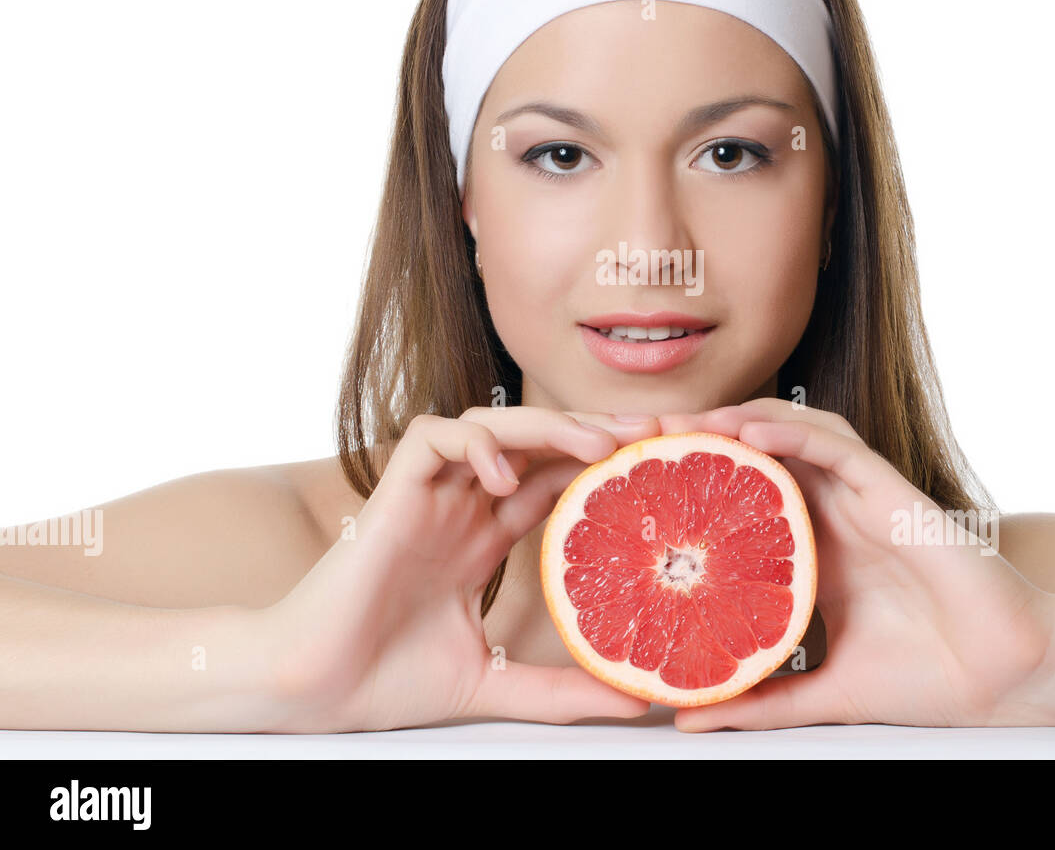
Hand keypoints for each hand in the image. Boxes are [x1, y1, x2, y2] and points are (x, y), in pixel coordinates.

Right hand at [261, 406, 660, 731]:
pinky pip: (435, 438)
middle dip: (597, 430)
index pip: (558, 482)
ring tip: (600, 444)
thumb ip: (561, 689)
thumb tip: (636, 703)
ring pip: (496, 427)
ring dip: (549, 426)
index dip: (607, 467)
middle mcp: (462, 506)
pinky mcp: (393, 490)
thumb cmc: (388, 679)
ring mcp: (430, 495)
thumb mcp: (497, 683)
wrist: (314, 690)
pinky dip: (475, 444)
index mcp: (484, 537)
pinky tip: (507, 478)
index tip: (665, 469)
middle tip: (658, 435)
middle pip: (540, 445)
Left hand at [657, 398, 1054, 729]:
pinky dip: (794, 433)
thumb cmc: (925, 677)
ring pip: (793, 436)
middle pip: (756, 455)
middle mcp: (832, 514)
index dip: (687, 484)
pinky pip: (839, 449)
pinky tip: (749, 433)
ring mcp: (863, 498)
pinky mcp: (895, 493)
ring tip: (682, 423)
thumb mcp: (820, 690)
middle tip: (637, 438)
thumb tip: (684, 719)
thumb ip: (758, 699)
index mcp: (813, 549)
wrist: (1003, 679)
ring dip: (737, 421)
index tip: (629, 485)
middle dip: (699, 439)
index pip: (739, 498)